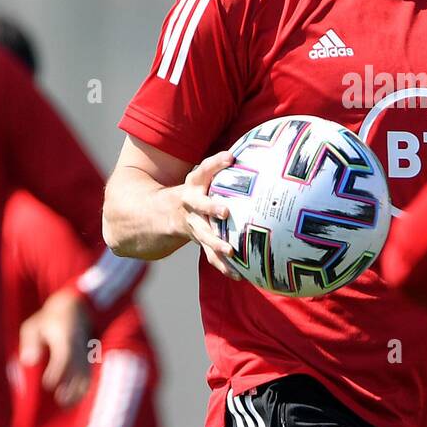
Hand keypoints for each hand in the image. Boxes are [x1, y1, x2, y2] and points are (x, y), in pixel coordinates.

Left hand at [19, 287, 91, 405]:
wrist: (75, 308)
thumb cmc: (48, 320)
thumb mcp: (33, 325)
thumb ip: (30, 342)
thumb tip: (29, 361)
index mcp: (65, 336)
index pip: (64, 355)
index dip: (58, 370)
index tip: (48, 384)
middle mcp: (78, 345)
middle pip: (78, 368)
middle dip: (71, 385)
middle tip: (60, 399)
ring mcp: (85, 351)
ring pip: (86, 373)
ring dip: (78, 390)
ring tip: (66, 405)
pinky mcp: (87, 357)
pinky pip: (88, 374)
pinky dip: (83, 388)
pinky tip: (74, 401)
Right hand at [170, 150, 241, 280]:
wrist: (161, 213)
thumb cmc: (197, 189)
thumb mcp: (203, 175)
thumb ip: (223, 167)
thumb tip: (265, 151)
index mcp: (194, 184)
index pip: (203, 170)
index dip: (215, 163)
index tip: (230, 157)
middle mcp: (191, 203)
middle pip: (200, 205)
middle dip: (211, 207)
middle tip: (225, 211)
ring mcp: (193, 223)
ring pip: (203, 234)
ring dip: (215, 242)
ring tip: (230, 250)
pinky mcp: (198, 240)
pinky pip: (209, 255)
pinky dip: (223, 266)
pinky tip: (239, 275)